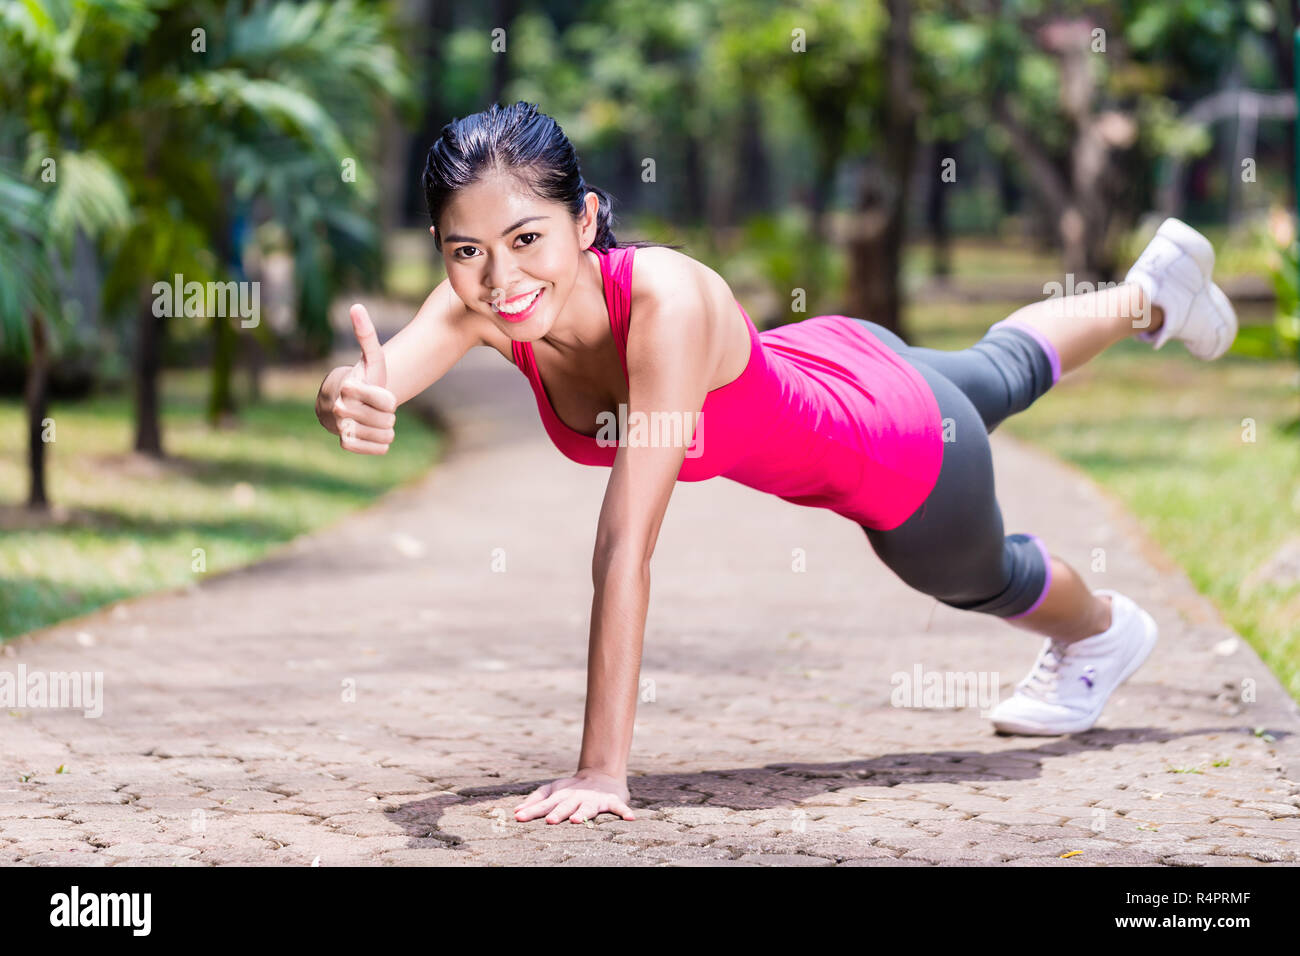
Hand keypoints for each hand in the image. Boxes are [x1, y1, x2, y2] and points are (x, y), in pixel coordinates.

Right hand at [324, 304, 396, 453]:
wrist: (343, 404)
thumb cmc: (364, 379)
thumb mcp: (370, 358)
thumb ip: (365, 334)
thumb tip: (356, 306)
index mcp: (349, 386)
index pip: (389, 402)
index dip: (390, 400)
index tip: (379, 395)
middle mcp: (340, 408)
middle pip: (389, 419)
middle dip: (388, 415)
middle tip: (375, 408)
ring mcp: (341, 427)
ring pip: (385, 435)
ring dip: (387, 429)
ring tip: (375, 420)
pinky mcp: (346, 443)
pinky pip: (378, 448)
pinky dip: (381, 443)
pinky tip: (373, 434)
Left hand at [514, 769, 634, 823]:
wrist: (602, 775)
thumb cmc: (572, 789)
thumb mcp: (553, 790)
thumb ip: (535, 801)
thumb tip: (515, 811)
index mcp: (561, 795)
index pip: (544, 804)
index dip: (532, 811)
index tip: (519, 817)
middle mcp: (576, 797)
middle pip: (565, 805)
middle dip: (557, 812)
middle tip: (550, 820)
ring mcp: (594, 799)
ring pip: (588, 807)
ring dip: (583, 812)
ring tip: (578, 820)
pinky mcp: (611, 801)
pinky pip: (619, 808)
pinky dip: (625, 812)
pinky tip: (631, 818)